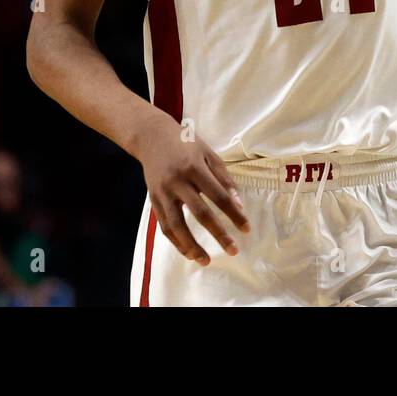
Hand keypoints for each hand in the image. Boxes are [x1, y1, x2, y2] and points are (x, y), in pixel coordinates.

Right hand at [131, 111, 250, 264]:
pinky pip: (164, 225)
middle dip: (218, 234)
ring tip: (206, 260)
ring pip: (176, 225)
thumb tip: (238, 205)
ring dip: (191, 245)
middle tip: (233, 250)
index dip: (234, 214)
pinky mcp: (153, 199)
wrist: (151, 136)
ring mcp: (163, 192)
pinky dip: (175, 241)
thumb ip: (224, 178)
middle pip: (200, 213)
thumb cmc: (185, 143)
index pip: (219, 196)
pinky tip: (187, 252)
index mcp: (194, 167)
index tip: (246, 229)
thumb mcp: (209, 153)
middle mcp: (177, 181)